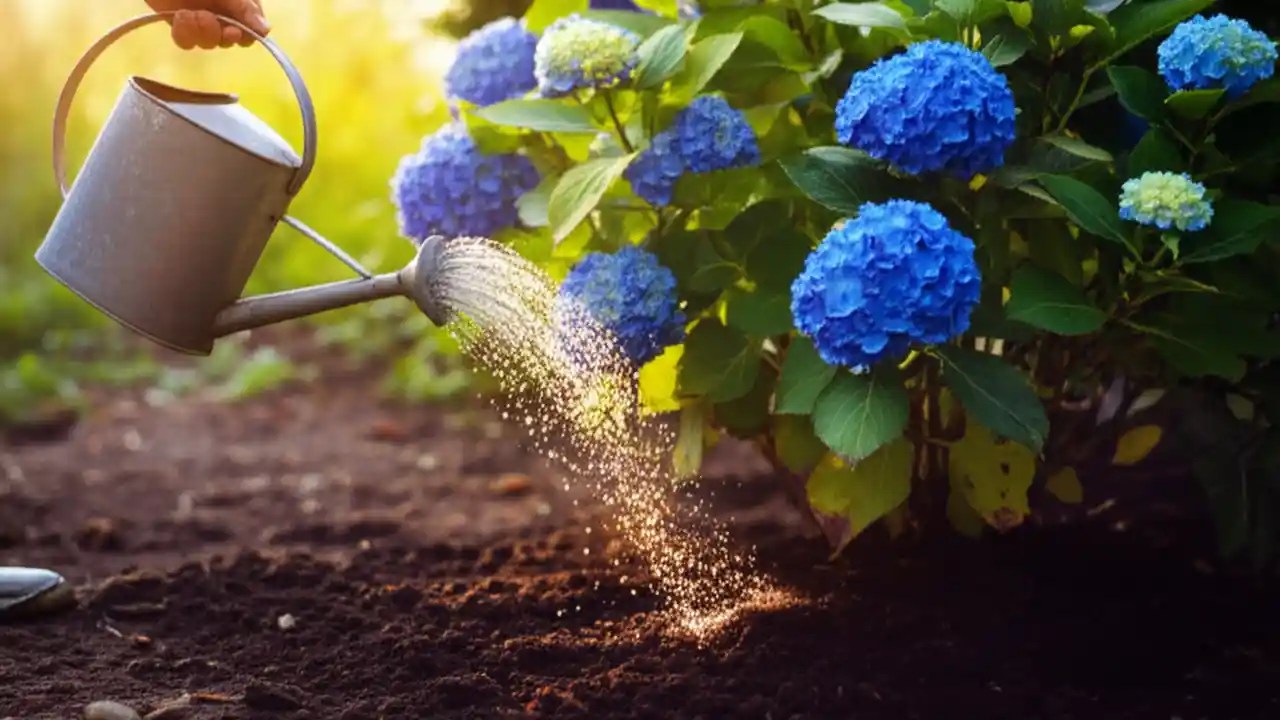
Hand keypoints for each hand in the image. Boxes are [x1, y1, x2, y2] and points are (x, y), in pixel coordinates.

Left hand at [144, 0, 270, 49]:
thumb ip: (246, 8)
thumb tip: (266, 30)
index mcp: (239, 8)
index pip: (250, 33)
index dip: (245, 37)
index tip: (237, 31)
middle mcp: (222, 17)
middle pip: (229, 41)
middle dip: (222, 35)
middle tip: (215, 24)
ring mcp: (201, 22)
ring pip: (208, 43)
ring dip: (202, 31)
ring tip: (193, 13)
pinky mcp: (180, 25)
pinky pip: (185, 41)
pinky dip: (184, 31)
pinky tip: (181, 15)